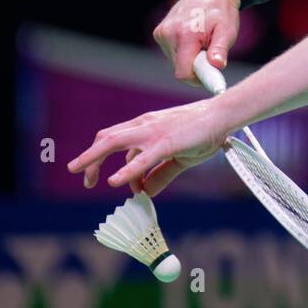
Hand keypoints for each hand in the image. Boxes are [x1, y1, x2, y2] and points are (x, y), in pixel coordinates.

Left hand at [66, 98, 231, 194]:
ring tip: (84, 176)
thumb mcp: (178, 157)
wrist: (222, 115)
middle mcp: (144, 125)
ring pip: (114, 142)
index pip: (114, 139)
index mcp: (145, 126)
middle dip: (90, 158)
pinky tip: (115, 181)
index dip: (101, 158)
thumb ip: (161, 174)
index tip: (102, 180)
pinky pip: (142, 158)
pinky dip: (127, 170)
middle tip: (84, 180)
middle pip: (106, 139)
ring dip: (94, 158)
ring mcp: (153, 132)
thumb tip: (146, 192)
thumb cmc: (202, 132)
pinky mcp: (167, 142)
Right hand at [154, 0, 240, 87]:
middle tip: (210, 52)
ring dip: (190, 58)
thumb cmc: (222, 11)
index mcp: (185, 35)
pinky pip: (171, 52)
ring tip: (202, 41)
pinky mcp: (159, 32)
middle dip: (196, 67)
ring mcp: (161, 32)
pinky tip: (193, 37)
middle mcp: (168, 34)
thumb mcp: (227, 31)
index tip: (211, 75)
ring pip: (175, 62)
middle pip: (179, 69)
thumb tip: (217, 66)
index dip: (198, 80)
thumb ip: (220, 49)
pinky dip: (183, 51)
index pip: (183, 74)